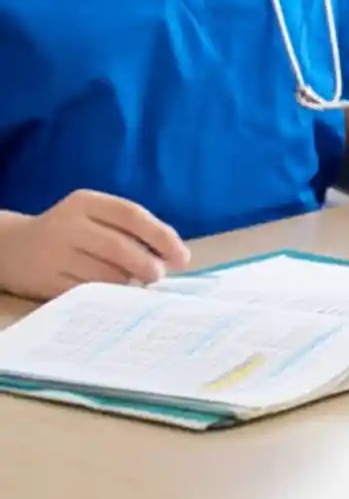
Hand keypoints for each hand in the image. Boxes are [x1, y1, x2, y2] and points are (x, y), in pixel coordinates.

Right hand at [0, 190, 189, 301]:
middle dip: (147, 265)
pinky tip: (112, 294)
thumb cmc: (72, 234)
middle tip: (158, 276)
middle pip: (119, 247)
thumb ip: (132, 231)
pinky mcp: (46, 280)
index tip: (182, 256)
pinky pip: (88, 292)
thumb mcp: (96, 219)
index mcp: (86, 202)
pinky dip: (107, 295)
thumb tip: (175, 257)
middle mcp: (67, 224)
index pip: (131, 215)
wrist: (12, 248)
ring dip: (127, 282)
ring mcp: (54, 253)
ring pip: (105, 274)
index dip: (162, 236)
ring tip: (131, 282)